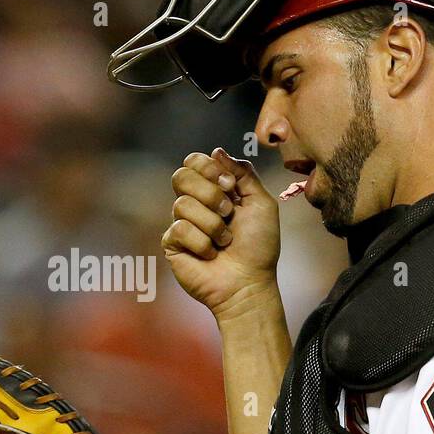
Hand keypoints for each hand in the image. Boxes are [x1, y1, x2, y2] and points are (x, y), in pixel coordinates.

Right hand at [162, 148, 280, 320]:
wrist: (249, 282)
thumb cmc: (259, 247)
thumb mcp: (261, 204)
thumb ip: (244, 174)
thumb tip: (217, 151)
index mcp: (214, 190)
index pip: (194, 162)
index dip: (208, 168)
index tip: (229, 186)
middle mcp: (195, 203)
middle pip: (180, 176)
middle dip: (209, 193)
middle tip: (228, 212)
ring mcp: (182, 223)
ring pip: (182, 204)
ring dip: (212, 224)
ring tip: (225, 241)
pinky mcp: (172, 244)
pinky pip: (179, 229)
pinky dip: (202, 243)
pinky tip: (211, 254)